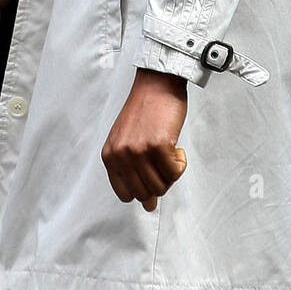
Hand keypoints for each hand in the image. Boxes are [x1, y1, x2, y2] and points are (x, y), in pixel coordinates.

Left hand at [101, 68, 187, 211]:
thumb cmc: (144, 112)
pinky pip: (175, 172)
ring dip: (171, 173)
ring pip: (161, 186)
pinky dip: (180, 163)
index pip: (125, 194)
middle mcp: (121, 155)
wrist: (156, 84)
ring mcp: (139, 151)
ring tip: (169, 153)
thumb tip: (149, 205)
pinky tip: (177, 148)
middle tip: (164, 162)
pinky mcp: (158, 145)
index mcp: (109, 156)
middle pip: (146, 193)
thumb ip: (132, 171)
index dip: (142, 190)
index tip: (151, 177)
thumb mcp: (127, 141)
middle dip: (160, 182)